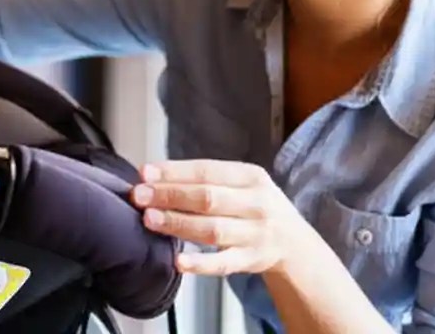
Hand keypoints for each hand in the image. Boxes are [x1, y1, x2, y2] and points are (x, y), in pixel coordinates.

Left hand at [130, 159, 314, 276]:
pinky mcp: (251, 261)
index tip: (145, 172)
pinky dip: (200, 263)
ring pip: (212, 229)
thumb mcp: (243, 185)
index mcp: (251, 177)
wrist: (295, 244)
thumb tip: (154, 176)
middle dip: (170, 195)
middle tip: (139, 195)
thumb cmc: (256, 208)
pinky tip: (178, 261)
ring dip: (178, 224)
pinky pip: (223, 263)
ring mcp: (255, 234)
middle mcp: (256, 203)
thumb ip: (206, 180)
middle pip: (208, 198)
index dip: (175, 171)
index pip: (208, 170)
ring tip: (150, 219)